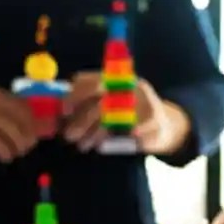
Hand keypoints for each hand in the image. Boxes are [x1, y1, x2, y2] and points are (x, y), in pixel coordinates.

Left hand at [63, 72, 189, 153]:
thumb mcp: (108, 103)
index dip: (75, 94)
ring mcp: (145, 100)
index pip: (91, 79)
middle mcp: (130, 85)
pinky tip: (104, 146)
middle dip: (83, 118)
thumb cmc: (127, 114)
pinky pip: (134, 130)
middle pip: (102, 97)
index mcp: (115, 77)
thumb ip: (86, 105)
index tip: (64, 110)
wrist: (164, 125)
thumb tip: (59, 114)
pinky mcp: (155, 119)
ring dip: (96, 133)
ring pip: (115, 116)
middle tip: (69, 135)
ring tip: (82, 145)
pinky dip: (118, 139)